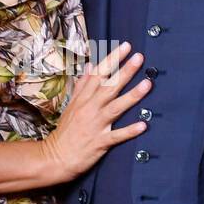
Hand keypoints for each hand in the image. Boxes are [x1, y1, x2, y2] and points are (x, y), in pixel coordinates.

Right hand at [40, 40, 152, 183]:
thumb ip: (82, 85)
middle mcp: (90, 108)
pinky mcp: (100, 142)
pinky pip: (116, 136)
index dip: (112, 59)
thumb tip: (89, 65)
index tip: (126, 46)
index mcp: (83, 99)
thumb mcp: (71, 104)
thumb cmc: (66, 131)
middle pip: (109, 86)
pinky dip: (129, 131)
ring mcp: (95, 125)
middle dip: (125, 71)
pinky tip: (143, 125)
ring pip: (115, 107)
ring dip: (132, 96)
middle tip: (139, 57)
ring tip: (147, 84)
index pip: (98, 74)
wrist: (55, 157)